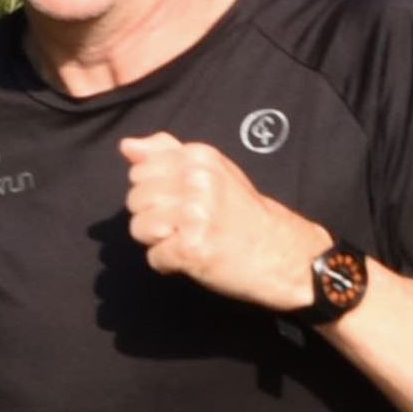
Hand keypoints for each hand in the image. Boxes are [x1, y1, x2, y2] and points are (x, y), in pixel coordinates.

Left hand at [121, 131, 325, 310]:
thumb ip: (168, 155)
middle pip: (135, 200)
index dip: (156, 192)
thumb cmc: (246, 215)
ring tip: (190, 241)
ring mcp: (193, 215)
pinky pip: (155, 258)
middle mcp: (195, 181)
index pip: (140, 171)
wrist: (286, 256)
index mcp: (198, 158)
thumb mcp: (214, 172)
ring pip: (139, 228)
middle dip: (154, 218)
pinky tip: (196, 259)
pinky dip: (170, 265)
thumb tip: (127, 146)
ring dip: (159, 242)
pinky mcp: (191, 248)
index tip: (183, 203)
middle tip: (188, 226)